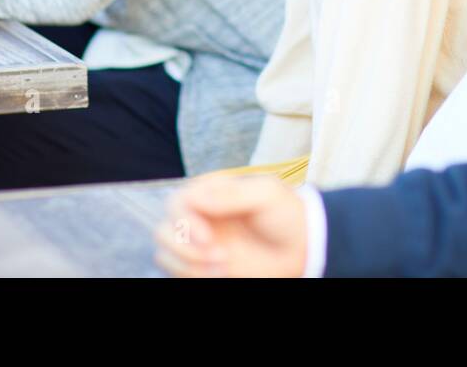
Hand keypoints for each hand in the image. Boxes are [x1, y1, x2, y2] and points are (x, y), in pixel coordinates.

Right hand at [154, 175, 307, 277]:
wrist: (302, 248)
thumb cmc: (287, 215)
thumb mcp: (267, 195)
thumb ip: (233, 194)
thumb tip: (198, 197)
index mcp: (211, 191)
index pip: (178, 201)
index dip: (185, 221)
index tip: (207, 236)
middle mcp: (200, 215)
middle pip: (164, 228)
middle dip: (184, 247)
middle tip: (219, 254)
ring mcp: (199, 242)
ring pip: (165, 253)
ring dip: (188, 265)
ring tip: (223, 267)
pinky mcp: (202, 264)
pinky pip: (176, 272)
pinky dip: (191, 275)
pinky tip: (221, 274)